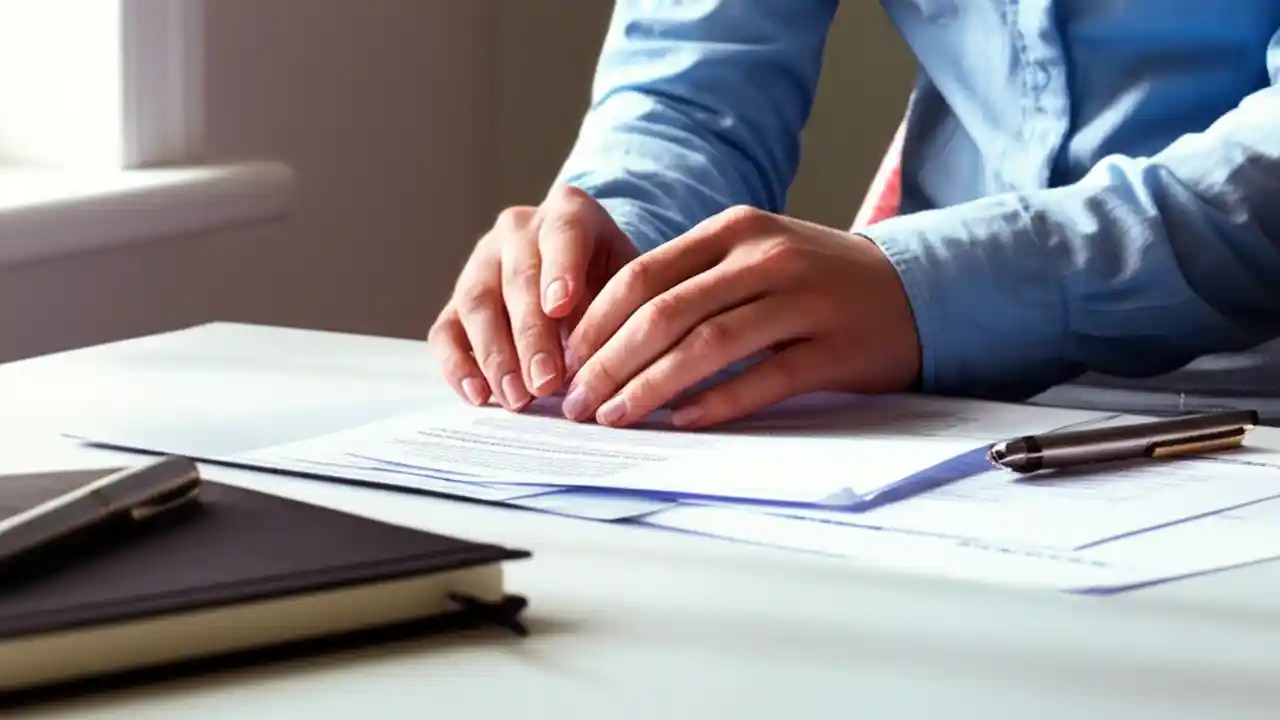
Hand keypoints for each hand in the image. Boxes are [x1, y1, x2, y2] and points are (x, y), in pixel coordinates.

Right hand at [430, 186, 638, 409]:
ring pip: (476, 303)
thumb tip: (607, 367)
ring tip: (518, 397)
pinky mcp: (456, 300)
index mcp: (570, 212)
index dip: (561, 269)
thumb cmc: (614, 278)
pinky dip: (457, 365)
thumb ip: (622, 310)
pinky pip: (445, 331)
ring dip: (495, 356)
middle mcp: (518, 230)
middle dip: (531, 335)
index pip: (563, 234)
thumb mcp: (632, 280)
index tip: (560, 306)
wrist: (585, 271)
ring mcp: (480, 262)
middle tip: (546, 381)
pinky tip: (479, 395)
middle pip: (518, 279)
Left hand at [560, 206, 920, 428]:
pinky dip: (716, 403)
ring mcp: (802, 301)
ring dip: (650, 387)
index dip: (596, 322)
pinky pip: (762, 380)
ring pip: (707, 346)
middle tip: (577, 402)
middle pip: (666, 312)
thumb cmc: (815, 279)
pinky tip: (681, 422)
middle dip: (610, 362)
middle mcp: (765, 258)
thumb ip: (692, 281)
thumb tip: (609, 335)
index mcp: (735, 230)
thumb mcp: (753, 256)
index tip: (566, 361)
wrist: (911, 289)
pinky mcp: (832, 348)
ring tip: (614, 416)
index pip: (644, 275)